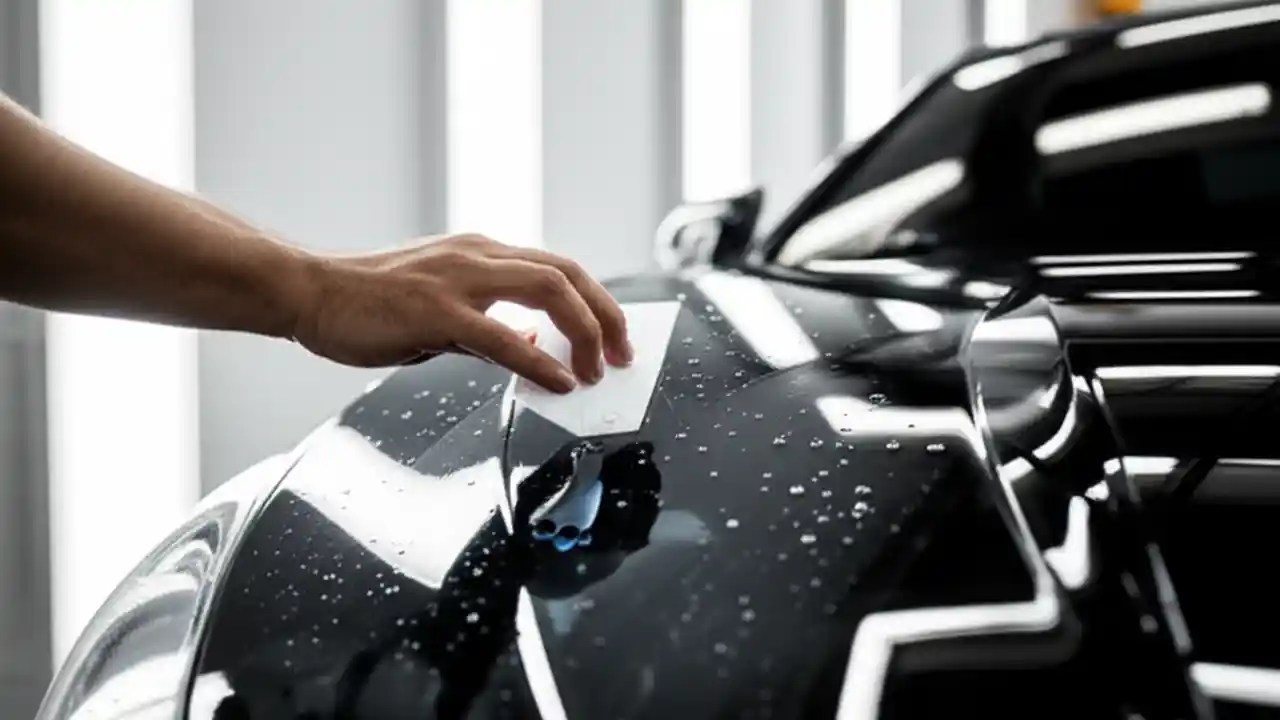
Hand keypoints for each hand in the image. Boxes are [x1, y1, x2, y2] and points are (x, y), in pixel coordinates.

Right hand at [290, 234, 632, 392]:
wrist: (309, 292)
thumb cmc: (368, 303)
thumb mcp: (441, 309)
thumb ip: (490, 325)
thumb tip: (531, 345)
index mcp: (481, 253)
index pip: (559, 269)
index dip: (596, 303)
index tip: (614, 338)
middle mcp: (478, 256)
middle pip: (567, 274)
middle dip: (606, 316)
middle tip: (622, 356)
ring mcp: (458, 279)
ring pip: (548, 291)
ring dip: (584, 332)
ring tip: (597, 371)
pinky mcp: (435, 311)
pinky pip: (503, 335)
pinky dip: (541, 360)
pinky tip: (558, 381)